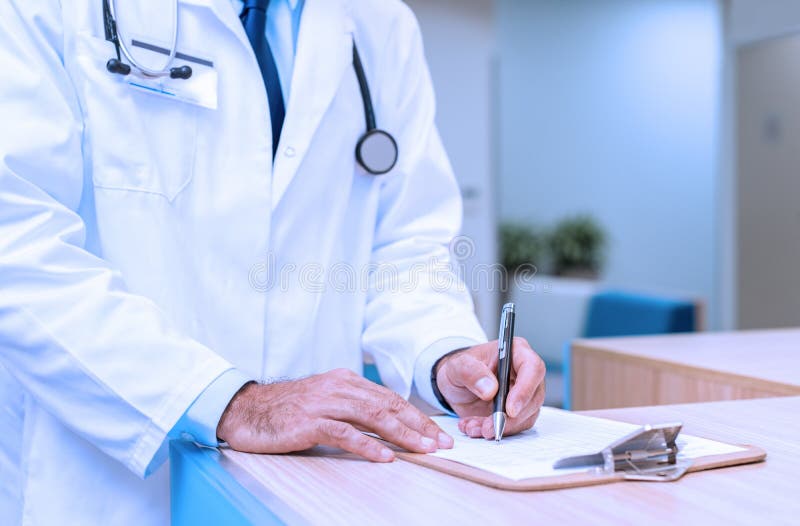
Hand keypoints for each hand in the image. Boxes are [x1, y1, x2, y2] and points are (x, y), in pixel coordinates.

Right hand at [216, 368, 453, 461]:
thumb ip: (353, 409)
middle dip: (418, 425)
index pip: (389, 398)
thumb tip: (387, 427)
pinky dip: (367, 445)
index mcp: (345, 381)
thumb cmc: (287, 410)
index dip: (416, 416)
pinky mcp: (309, 421)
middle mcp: (339, 387)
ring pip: (372, 416)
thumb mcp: (325, 402)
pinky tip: (384, 457)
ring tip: (422, 450)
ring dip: (401, 434)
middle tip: (441, 443)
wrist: (246, 410)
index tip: (437, 434)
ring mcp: (324, 403)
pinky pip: (344, 432)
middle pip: (388, 405)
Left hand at [435, 338, 545, 438]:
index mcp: (516, 352)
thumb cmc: (461, 368)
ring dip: (500, 427)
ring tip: (473, 426)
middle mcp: (525, 373)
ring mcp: (525, 394)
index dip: (525, 389)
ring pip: (525, 417)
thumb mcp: (457, 366)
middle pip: (534, 397)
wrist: (456, 384)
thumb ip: (471, 372)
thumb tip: (490, 389)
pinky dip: (495, 431)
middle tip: (488, 428)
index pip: (533, 368)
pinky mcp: (519, 413)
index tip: (510, 409)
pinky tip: (474, 427)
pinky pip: (515, 427)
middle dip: (510, 418)